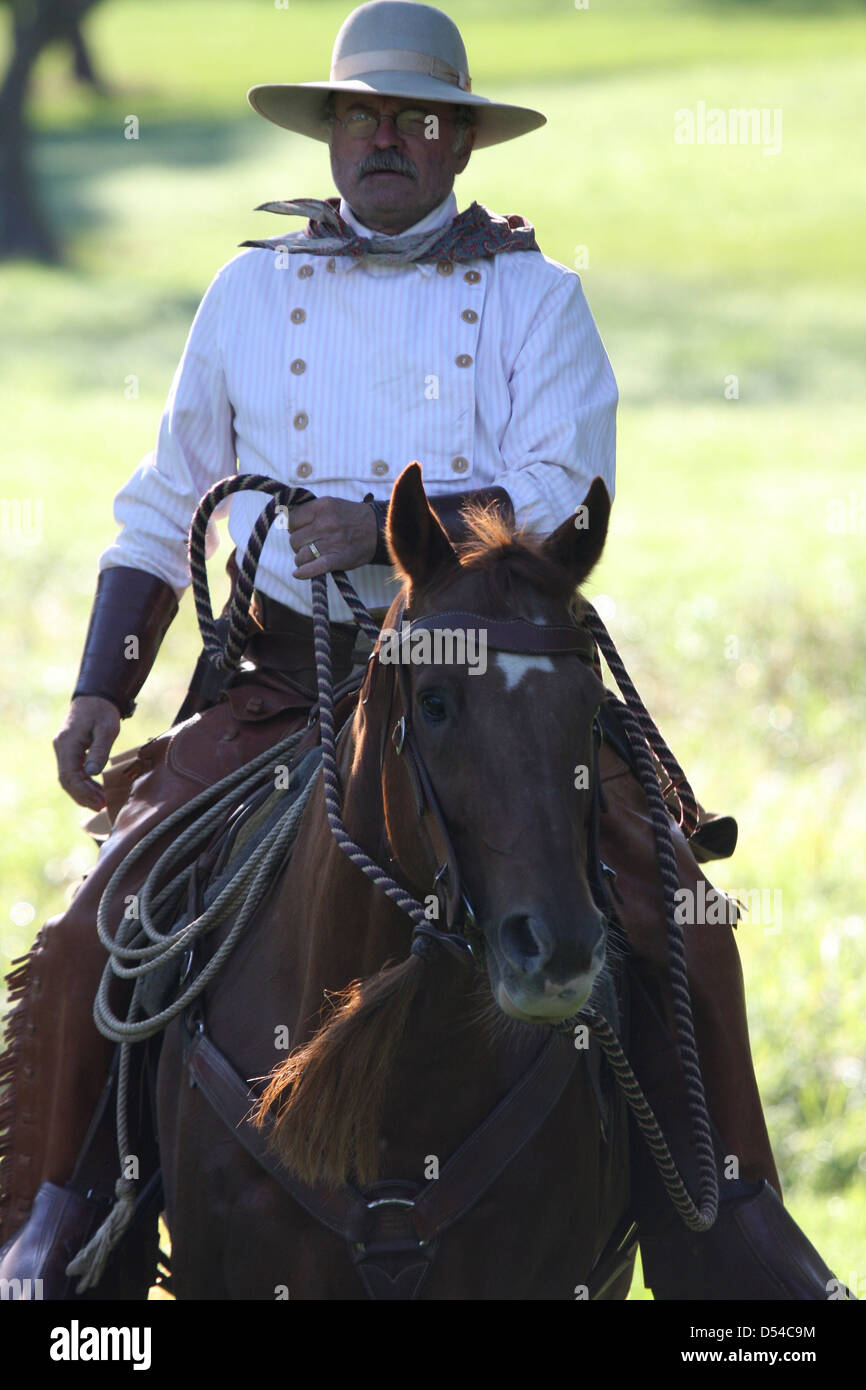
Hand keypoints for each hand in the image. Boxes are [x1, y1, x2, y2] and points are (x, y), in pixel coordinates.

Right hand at [53, 696, 120, 810]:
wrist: (96, 697)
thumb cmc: (102, 711)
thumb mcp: (107, 729)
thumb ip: (99, 750)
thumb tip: (93, 773)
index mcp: (67, 743)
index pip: (69, 775)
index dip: (83, 791)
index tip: (100, 802)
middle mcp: (61, 748)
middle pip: (67, 780)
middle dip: (83, 796)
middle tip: (102, 807)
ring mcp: (64, 750)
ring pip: (69, 778)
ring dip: (83, 792)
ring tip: (101, 802)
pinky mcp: (70, 751)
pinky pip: (73, 772)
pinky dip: (84, 783)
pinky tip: (96, 791)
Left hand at [288, 498, 377, 578]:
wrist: (378, 530)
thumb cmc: (351, 518)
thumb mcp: (331, 504)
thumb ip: (309, 511)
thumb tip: (284, 519)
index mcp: (322, 507)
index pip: (291, 520)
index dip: (293, 527)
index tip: (301, 530)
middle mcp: (325, 523)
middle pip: (294, 540)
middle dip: (298, 544)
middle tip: (310, 544)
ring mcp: (331, 542)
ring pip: (300, 556)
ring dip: (302, 559)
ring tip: (312, 557)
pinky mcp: (337, 559)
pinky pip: (313, 568)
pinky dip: (304, 572)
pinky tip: (299, 574)